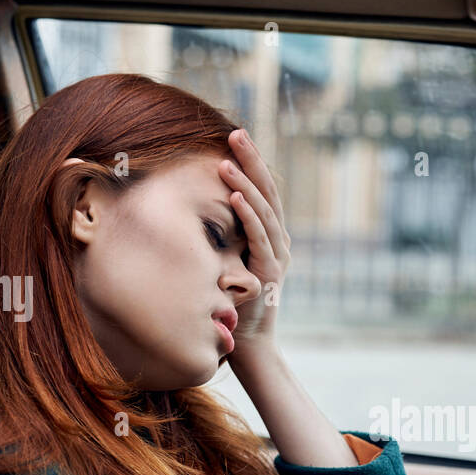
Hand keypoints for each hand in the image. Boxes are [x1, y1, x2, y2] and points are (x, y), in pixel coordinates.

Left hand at [218, 128, 289, 349]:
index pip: (263, 192)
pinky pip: (259, 237)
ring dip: (245, 183)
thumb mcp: (227, 262)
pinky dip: (248, 214)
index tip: (235, 137)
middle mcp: (278, 241)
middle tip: (237, 132)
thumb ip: (223, 238)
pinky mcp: (270, 272)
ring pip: (264, 211)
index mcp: (270, 236)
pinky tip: (235, 195)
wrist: (248, 342)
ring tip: (227, 160)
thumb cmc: (232, 303)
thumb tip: (196, 210)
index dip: (251, 163)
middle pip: (268, 193)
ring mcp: (277, 256)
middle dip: (252, 161)